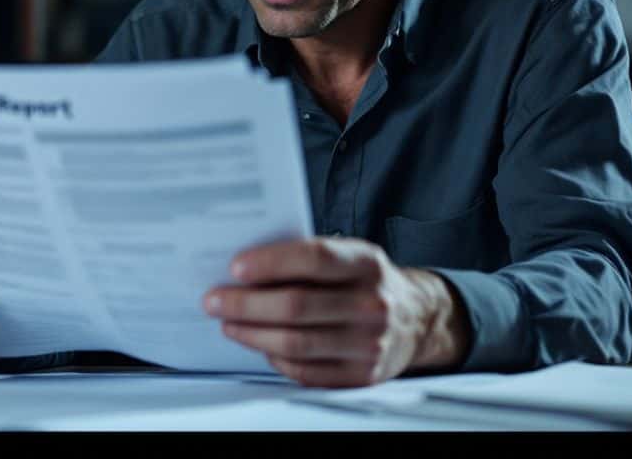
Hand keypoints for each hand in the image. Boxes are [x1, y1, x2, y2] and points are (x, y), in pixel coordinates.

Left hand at [202, 237, 469, 387]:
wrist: (416, 319)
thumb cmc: (365, 282)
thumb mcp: (350, 256)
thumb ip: (307, 258)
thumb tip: (245, 268)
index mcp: (367, 263)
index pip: (314, 259)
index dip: (271, 263)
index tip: (235, 267)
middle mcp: (372, 303)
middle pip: (296, 306)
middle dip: (245, 304)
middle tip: (215, 300)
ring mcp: (369, 343)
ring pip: (295, 342)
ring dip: (251, 333)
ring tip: (228, 323)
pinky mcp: (361, 375)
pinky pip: (305, 371)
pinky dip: (275, 358)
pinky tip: (259, 344)